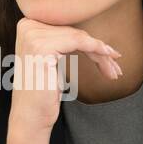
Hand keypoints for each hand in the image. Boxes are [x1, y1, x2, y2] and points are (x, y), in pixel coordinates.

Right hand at [8, 18, 121, 133]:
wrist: (30, 117)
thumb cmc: (42, 93)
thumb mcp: (51, 61)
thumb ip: (61, 42)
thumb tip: (88, 33)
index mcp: (26, 26)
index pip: (66, 29)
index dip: (89, 40)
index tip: (109, 53)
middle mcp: (26, 26)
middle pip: (73, 32)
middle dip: (97, 48)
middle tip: (116, 62)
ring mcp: (33, 36)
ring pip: (79, 37)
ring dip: (101, 52)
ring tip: (114, 69)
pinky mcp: (42, 47)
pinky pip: (78, 42)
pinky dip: (96, 49)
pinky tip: (109, 57)